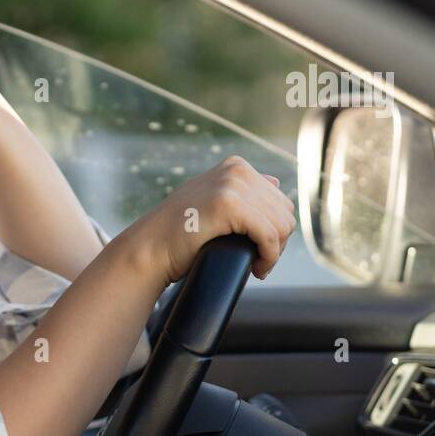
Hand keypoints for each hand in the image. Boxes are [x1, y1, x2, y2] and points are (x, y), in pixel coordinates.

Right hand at [131, 156, 295, 284]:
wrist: (150, 248)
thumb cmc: (178, 233)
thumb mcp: (212, 201)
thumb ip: (241, 190)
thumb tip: (275, 182)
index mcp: (236, 166)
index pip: (280, 201)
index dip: (274, 231)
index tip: (258, 251)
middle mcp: (237, 170)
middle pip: (284, 213)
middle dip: (277, 243)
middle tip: (258, 262)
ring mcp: (232, 185)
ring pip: (281, 226)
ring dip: (274, 253)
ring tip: (256, 266)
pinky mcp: (229, 205)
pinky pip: (269, 236)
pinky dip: (269, 257)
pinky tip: (256, 269)